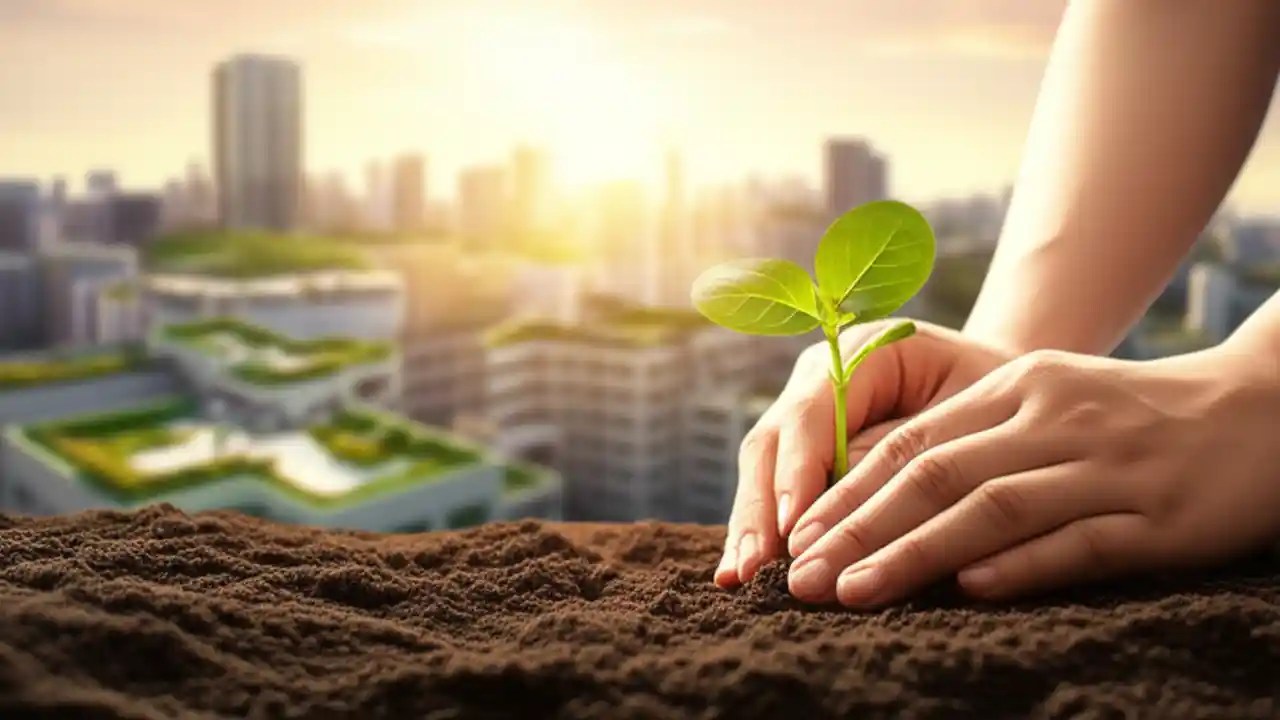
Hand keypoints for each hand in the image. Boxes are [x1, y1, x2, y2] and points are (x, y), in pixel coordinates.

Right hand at [715, 320, 1010, 587]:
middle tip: (751, 566)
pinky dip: (761, 531)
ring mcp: (802, 413)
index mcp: (862, 351)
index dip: (798, 471)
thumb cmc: (995, 399)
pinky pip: (772, 489)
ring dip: (749, 525)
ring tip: (737, 577)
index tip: (791, 526)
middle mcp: (817, 379)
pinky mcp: (802, 451)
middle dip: (758, 508)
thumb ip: (907, 451)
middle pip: (771, 442)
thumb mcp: (969, 414)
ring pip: (760, 468)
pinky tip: (741, 573)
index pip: (813, 412)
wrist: (1008, 393)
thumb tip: (839, 502)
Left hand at [786, 345, 1279, 606]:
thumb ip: (975, 437)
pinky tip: (970, 590)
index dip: (847, 493)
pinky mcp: (1155, 517)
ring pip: (991, 510)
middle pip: (934, 476)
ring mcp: (1103, 468)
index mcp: (1018, 388)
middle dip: (857, 529)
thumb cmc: (1134, 415)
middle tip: (802, 578)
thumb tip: (888, 494)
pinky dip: (1020, 566)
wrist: (1262, 411)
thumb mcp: (1050, 400)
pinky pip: (1077, 543)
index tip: (798, 537)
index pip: (912, 443)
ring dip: (913, 553)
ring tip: (854, 592)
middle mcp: (1052, 420)